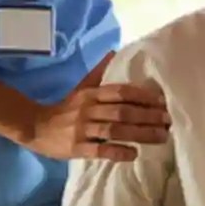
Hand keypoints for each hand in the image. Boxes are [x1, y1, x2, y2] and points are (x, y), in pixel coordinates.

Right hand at [23, 52, 171, 161]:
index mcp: (91, 94)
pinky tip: (134, 154)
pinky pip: (101, 150)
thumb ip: (99, 72)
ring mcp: (83, 130)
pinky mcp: (78, 148)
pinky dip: (118, 152)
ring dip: (140, 134)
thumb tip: (114, 52)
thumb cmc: (65, 108)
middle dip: (148, 116)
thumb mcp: (81, 88)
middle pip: (122, 111)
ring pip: (115, 130)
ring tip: (160, 137)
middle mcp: (89, 110)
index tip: (163, 102)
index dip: (143, 96)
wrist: (36, 127)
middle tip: (168, 120)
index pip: (121, 92)